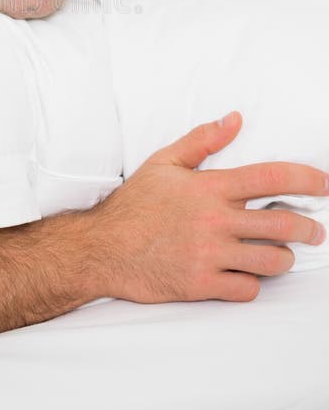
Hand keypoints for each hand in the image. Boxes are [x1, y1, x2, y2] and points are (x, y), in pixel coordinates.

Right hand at [87, 111, 327, 302]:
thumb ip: (201, 141)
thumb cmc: (134, 205)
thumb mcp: (163, 163)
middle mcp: (214, 221)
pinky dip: (252, 284)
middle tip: (315, 230)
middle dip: (309, 228)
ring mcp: (209, 255)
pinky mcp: (202, 285)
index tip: (324, 184)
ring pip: (271, 261)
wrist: (103, 248)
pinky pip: (247, 289)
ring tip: (280, 254)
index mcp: (208, 188)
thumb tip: (234, 119)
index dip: (305, 179)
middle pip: (282, 224)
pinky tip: (246, 276)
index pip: (269, 177)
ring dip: (283, 258)